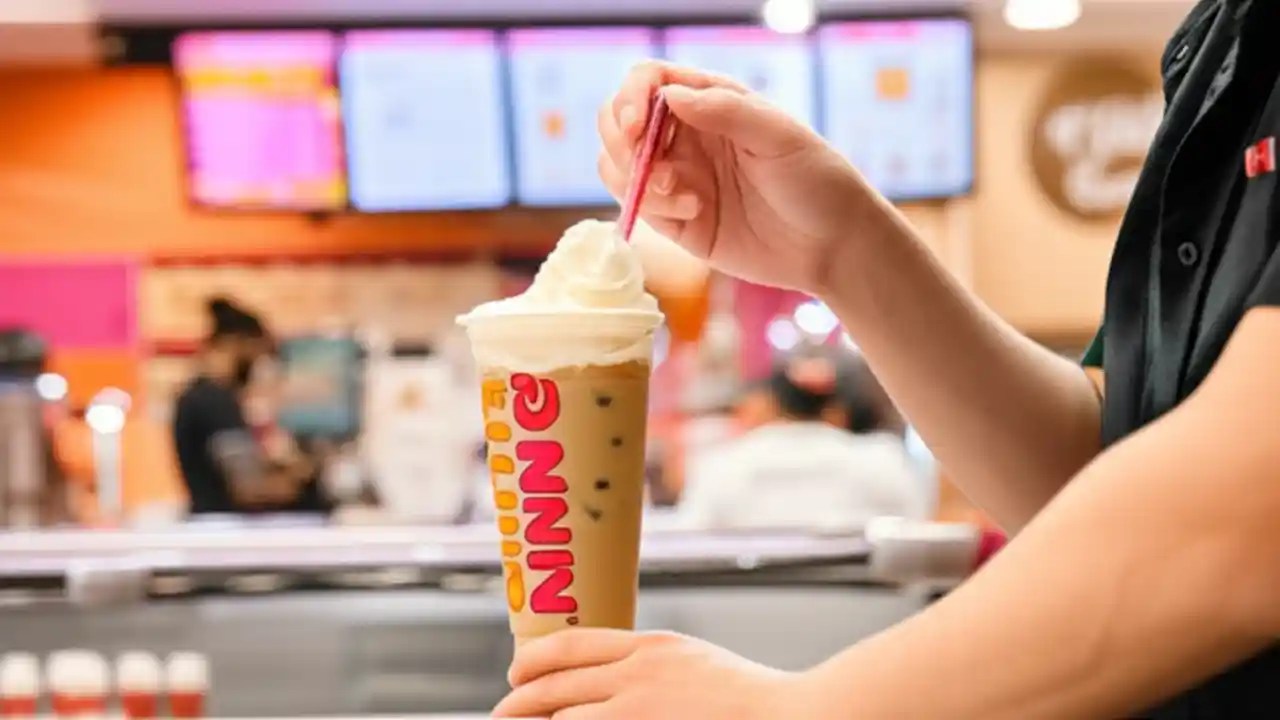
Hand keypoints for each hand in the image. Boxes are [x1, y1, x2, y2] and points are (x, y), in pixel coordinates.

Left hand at [492, 629, 821, 718]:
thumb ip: (650, 666)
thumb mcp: (692, 662)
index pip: (570, 645)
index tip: (517, 671)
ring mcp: (639, 709)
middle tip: (504, 712)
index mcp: (650, 645)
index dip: (533, 659)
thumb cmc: (749, 699)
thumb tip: (611, 677)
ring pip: (565, 716)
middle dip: (520, 699)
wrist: (792, 716)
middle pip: (556, 682)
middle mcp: (637, 673)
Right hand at [599, 61, 888, 294]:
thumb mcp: (779, 136)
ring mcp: (678, 177)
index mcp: (710, 102)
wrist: (833, 245)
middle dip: (620, 140)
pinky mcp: (676, 220)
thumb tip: (669, 96)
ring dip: (633, 177)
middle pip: (619, 122)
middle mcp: (686, 136)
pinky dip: (649, 207)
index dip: (631, 97)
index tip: (636, 125)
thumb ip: (726, 111)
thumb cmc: (816, 179)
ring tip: (677, 194)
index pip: (648, 82)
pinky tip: (693, 211)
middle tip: (645, 163)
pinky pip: (637, 206)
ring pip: (617, 165)